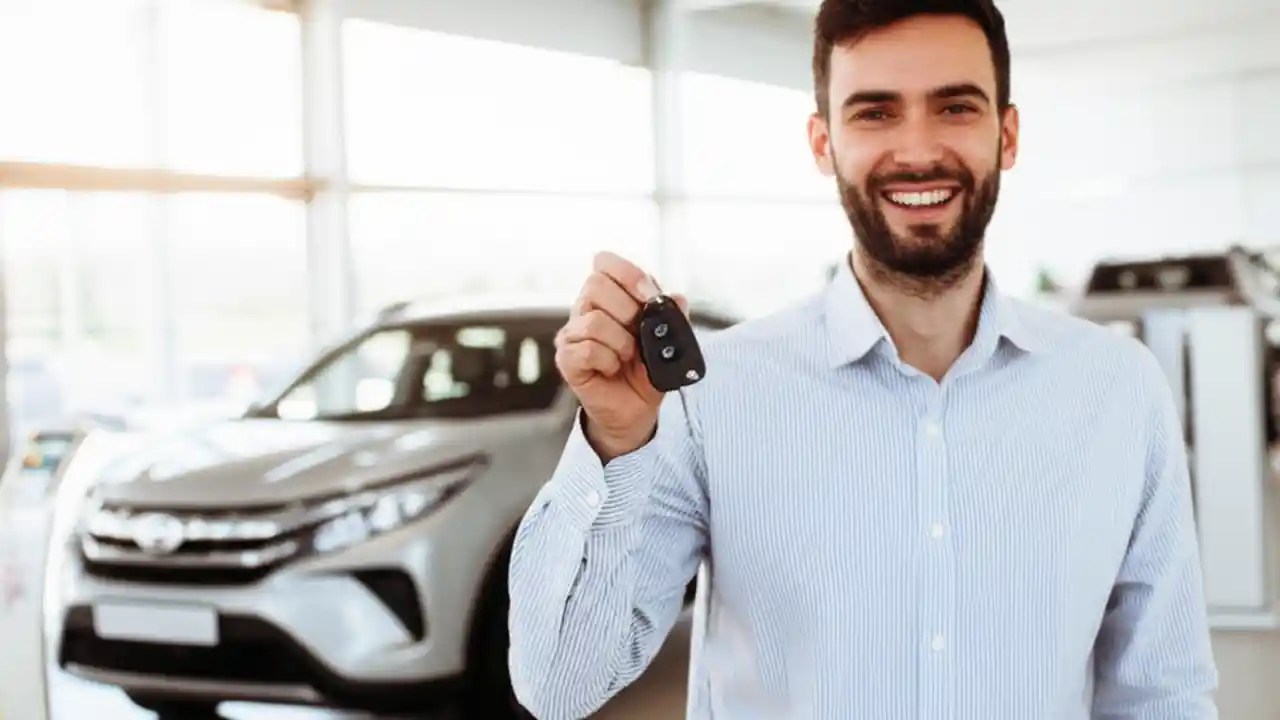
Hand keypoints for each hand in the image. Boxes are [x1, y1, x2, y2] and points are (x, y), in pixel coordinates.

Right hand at [555, 251, 687, 460]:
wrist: (635, 409)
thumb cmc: (645, 371)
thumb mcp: (667, 341)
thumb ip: (672, 316)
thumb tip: (677, 298)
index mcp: (608, 297)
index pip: (604, 263)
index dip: (628, 273)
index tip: (649, 295)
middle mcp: (585, 309)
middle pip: (595, 284)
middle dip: (627, 310)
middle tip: (638, 333)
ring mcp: (573, 334)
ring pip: (594, 320)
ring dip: (621, 342)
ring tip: (627, 356)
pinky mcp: (567, 359)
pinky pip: (587, 349)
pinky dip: (608, 360)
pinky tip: (612, 368)